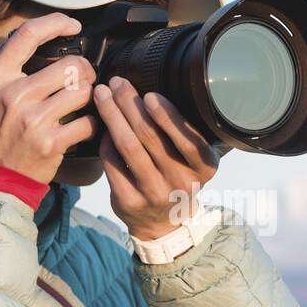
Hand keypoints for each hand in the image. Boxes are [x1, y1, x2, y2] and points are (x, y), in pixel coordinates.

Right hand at [0, 13, 99, 184]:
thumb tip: (3, 44)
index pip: (28, 35)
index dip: (56, 23)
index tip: (72, 25)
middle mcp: (14, 96)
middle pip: (69, 65)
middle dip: (84, 68)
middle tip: (82, 75)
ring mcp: (34, 121)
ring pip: (83, 91)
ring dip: (88, 94)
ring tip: (82, 99)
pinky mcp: (52, 144)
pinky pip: (88, 123)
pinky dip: (92, 123)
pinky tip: (84, 125)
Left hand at [93, 76, 220, 239]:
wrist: (164, 223)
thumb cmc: (177, 178)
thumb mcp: (194, 160)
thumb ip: (183, 134)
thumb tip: (150, 92)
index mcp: (204, 167)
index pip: (188, 138)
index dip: (166, 114)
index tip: (148, 94)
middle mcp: (182, 182)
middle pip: (150, 135)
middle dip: (129, 103)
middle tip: (117, 83)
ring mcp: (154, 193)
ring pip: (128, 146)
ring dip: (112, 115)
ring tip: (103, 95)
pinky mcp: (130, 201)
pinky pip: (113, 163)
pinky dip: (105, 141)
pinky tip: (102, 127)